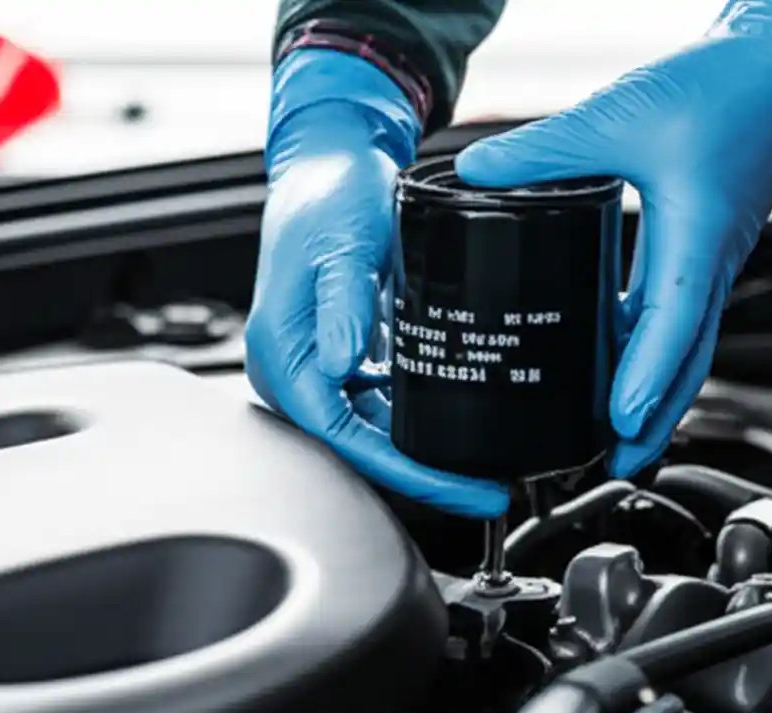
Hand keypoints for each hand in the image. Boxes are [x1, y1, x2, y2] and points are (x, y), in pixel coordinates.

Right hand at [245, 49, 507, 516]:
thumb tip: (341, 361)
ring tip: (484, 464)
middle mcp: (293, 369)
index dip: (405, 472)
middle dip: (422, 472)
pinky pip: (379, 405)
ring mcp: (317, 366)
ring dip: (423, 450)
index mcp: (281, 354)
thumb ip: (342, 300)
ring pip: (372, 431)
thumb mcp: (341, 243)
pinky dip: (418, 418)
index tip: (464, 489)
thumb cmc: (328, 195)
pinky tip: (459, 420)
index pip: (343, 438)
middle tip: (490, 489)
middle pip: (358, 447)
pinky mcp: (340, 356)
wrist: (331, 162)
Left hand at [456, 0, 771, 477]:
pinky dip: (647, 352)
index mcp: (694, 241)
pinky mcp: (699, 253)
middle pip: (683, 363)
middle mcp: (706, 265)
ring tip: (611, 432)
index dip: (644, 379)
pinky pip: (674, 318)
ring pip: (682, 348)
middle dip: (651, 419)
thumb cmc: (723, 92)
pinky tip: (613, 360)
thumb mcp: (619, 116)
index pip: (670, 327)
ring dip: (650, 393)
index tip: (618, 423)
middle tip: (613, 464)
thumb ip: (544, 149)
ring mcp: (706, 264)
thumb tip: (478, 172)